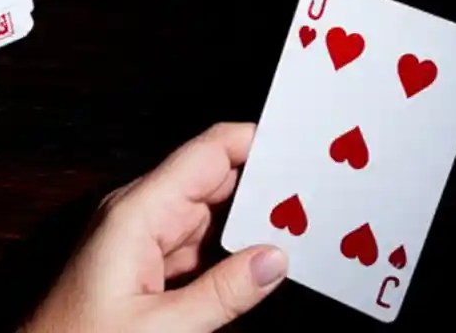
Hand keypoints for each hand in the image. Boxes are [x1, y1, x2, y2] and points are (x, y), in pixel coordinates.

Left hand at [27, 123, 286, 332]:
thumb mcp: (162, 329)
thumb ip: (224, 293)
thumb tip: (275, 258)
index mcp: (137, 212)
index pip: (209, 152)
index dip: (257, 140)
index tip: (302, 145)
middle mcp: (139, 216)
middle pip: (216, 181)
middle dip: (264, 187)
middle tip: (317, 195)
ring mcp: (142, 241)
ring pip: (213, 217)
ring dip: (251, 224)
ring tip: (301, 229)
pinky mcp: (146, 268)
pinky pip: (200, 247)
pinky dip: (231, 253)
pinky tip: (261, 264)